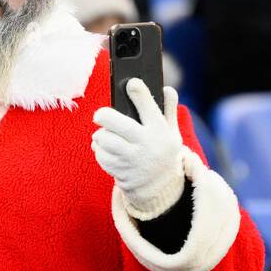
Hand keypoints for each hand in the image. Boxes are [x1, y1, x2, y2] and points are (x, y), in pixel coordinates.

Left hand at [92, 79, 186, 218]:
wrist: (159, 188)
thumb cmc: (163, 153)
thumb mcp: (172, 133)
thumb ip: (168, 111)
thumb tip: (167, 89)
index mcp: (160, 131)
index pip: (149, 107)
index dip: (139, 92)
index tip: (131, 83)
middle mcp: (146, 144)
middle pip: (115, 122)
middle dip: (103, 115)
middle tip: (100, 116)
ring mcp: (131, 159)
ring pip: (103, 139)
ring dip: (100, 135)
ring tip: (104, 135)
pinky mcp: (119, 170)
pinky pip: (100, 154)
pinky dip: (99, 150)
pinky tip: (105, 149)